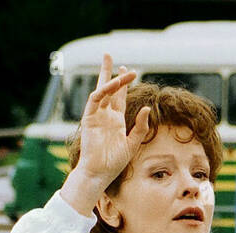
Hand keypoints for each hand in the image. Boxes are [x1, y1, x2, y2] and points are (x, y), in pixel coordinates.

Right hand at [60, 54, 152, 213]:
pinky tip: (113, 83)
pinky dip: (104, 90)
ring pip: (101, 90)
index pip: (119, 97)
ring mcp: (96, 116)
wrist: (99, 174)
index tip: (129, 70)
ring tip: (117, 64)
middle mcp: (105, 116)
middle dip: (108, 72)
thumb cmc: (114, 164)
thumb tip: (147, 108)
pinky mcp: (89, 118)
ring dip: (109, 77)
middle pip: (107, 88)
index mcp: (115, 121)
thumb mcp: (133, 144)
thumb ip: (141, 127)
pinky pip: (96, 99)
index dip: (123, 83)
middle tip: (108, 55)